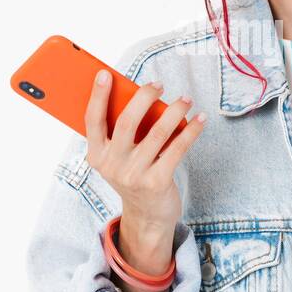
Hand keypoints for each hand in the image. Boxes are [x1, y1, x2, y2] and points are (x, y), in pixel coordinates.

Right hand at [84, 70, 205, 275]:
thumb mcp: (119, 158)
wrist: (147, 216)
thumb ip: (122, 133)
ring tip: (185, 99)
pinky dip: (191, 131)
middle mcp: (112, 166)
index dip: (98, 96)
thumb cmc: (134, 176)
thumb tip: (141, 96)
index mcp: (96, 156)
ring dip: (174, 111)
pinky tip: (199, 120)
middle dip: (143, 97)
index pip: (92, 121)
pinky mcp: (156, 183)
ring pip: (157, 133)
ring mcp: (134, 175)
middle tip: (158, 84)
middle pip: (126, 121)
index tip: (105, 74)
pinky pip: (177, 148)